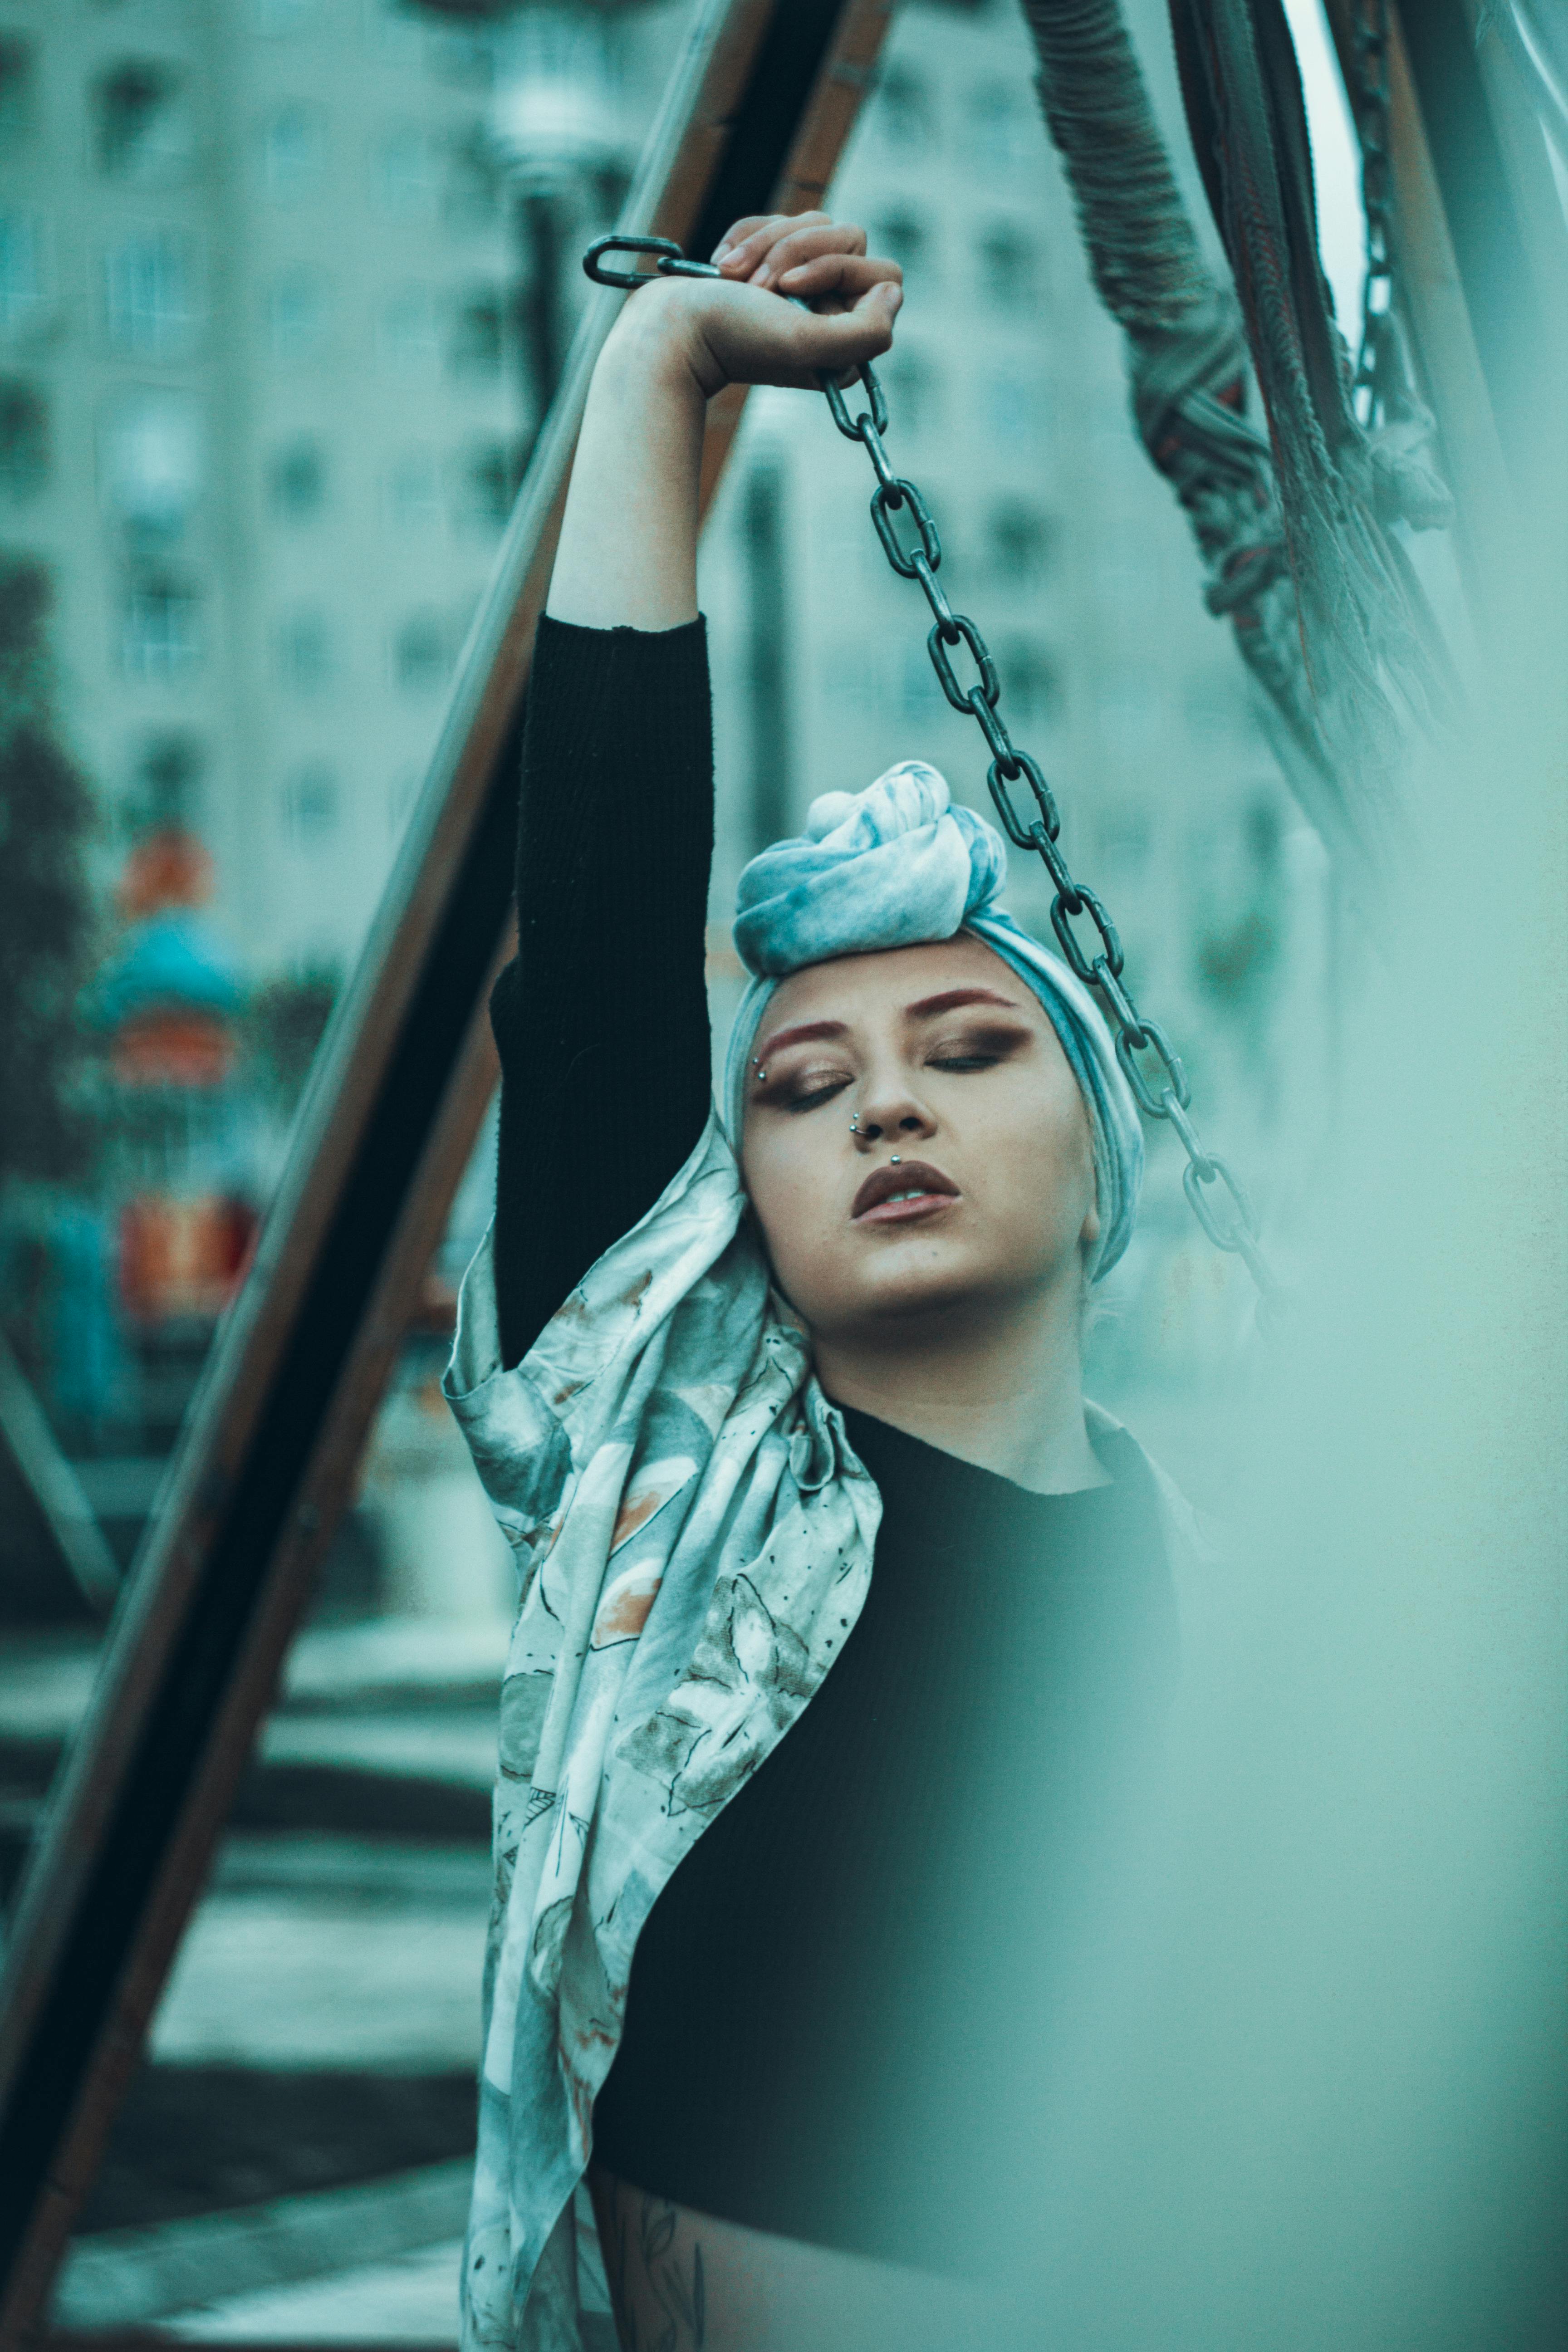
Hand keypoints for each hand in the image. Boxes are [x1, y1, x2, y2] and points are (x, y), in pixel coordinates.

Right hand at [608, 211, 902, 401]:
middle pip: (850, 239)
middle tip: (760, 288)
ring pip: (814, 221)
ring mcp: (799, 283)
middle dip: (798, 252)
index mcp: (849, 341)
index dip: (837, 270)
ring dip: (768, 245)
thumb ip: (867, 332)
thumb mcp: (806, 342)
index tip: (792, 291)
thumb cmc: (732, 336)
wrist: (669, 328)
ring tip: (735, 280)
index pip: (881, 275)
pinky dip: (747, 238)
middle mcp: (831, 311)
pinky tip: (724, 270)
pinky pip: (777, 219)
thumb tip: (891, 292)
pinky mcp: (767, 260)